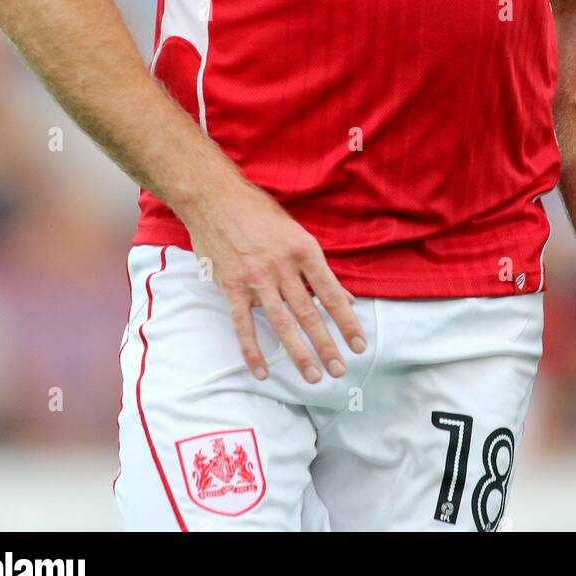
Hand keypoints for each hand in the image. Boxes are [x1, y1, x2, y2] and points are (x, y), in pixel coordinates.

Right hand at [186, 174, 366, 383]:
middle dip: (326, 345)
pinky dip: (253, 351)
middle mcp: (282, 267)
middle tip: (339, 371)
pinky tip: (262, 373)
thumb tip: (346, 298)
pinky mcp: (231, 287)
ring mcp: (256, 278)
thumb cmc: (260, 214)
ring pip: (282, 323)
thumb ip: (318, 269)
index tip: (359, 344)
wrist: (216, 199)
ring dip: (299, 353)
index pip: (331, 293)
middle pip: (309, 313)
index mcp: (303, 250)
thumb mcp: (296, 233)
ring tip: (313, 376)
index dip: (346, 321)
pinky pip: (243, 325)